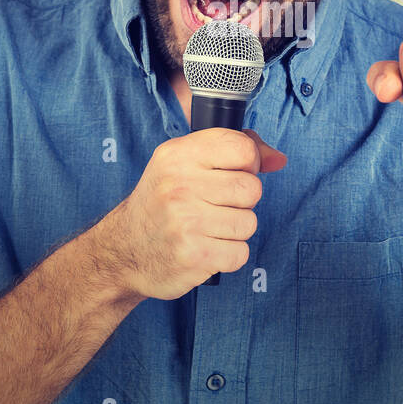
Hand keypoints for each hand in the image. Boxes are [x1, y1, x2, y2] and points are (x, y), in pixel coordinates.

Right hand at [101, 128, 285, 300]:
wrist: (124, 250)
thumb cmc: (161, 202)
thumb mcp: (184, 163)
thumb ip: (233, 152)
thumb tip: (278, 159)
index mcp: (178, 155)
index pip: (241, 147)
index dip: (249, 162)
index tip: (234, 172)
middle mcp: (179, 186)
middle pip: (251, 188)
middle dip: (241, 202)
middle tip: (215, 206)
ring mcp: (186, 223)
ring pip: (249, 222)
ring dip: (234, 230)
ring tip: (207, 228)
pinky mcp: (194, 256)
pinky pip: (240, 253)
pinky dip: (228, 255)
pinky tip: (205, 248)